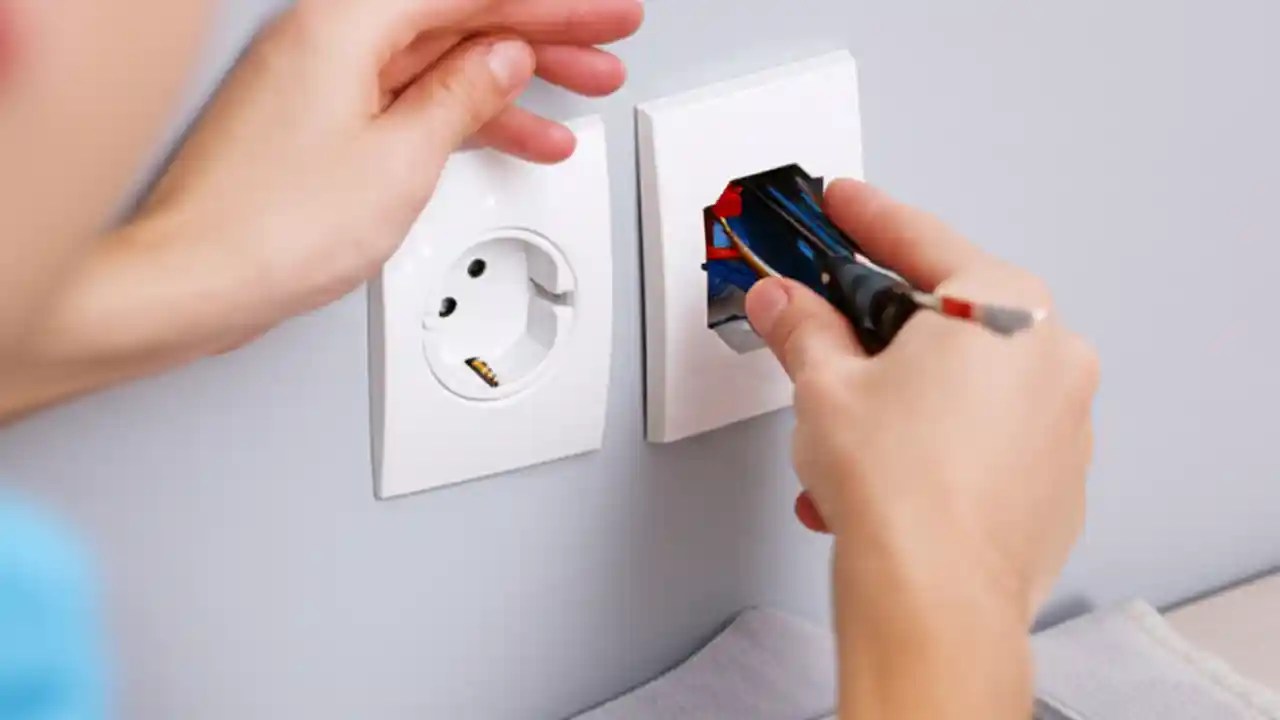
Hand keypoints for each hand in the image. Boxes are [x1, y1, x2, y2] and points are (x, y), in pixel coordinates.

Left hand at [143, 0, 640, 323]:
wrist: (192, 281)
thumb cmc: (267, 226)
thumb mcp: (400, 158)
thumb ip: (461, 99)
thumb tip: (501, 61)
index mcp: (345, 25)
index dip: (553, 6)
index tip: (607, 14)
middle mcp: (328, 40)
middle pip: (458, 20)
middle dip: (543, 36)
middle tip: (605, 47)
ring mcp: (321, 82)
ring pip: (441, 63)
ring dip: (512, 83)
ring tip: (578, 97)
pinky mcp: (318, 123)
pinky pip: (410, 101)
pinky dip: (463, 118)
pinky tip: (511, 136)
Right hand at [746, 179, 1097, 620]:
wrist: (935, 599)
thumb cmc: (899, 491)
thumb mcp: (824, 385)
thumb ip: (801, 327)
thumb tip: (783, 302)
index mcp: (1004, 306)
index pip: (919, 239)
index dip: (865, 216)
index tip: (843, 201)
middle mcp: (1051, 352)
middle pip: (946, 314)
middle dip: (875, 329)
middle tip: (824, 330)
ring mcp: (1063, 418)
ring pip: (962, 381)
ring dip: (897, 397)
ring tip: (844, 435)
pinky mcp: (1057, 475)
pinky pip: (984, 432)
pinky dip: (933, 438)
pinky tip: (883, 469)